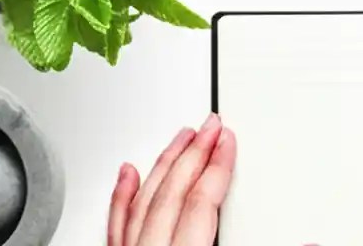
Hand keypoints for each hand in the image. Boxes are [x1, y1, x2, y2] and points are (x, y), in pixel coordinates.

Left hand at [108, 114, 236, 245]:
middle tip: (210, 127)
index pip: (199, 202)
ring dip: (165, 164)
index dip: (217, 166)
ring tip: (182, 138)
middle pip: (172, 193)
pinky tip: (128, 173)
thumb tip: (246, 221)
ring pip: (143, 200)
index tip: (227, 141)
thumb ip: (228, 239)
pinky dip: (123, 195)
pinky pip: (116, 224)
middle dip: (195, 154)